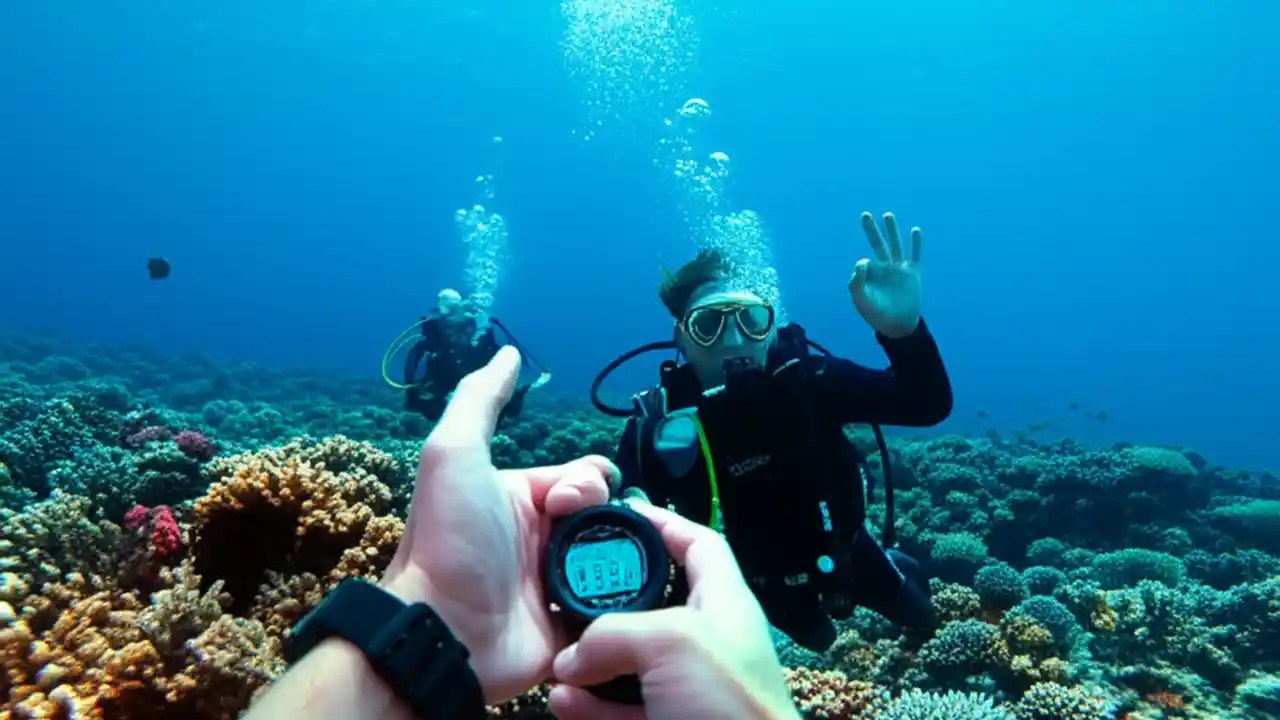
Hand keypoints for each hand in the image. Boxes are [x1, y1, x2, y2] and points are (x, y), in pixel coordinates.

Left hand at [380, 345, 619, 702]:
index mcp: (522, 500)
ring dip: (621, 558)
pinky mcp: (571, 629)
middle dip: (608, 518)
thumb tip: (508, 353)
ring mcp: (558, 585)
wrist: (443, 631)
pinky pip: (614, 608)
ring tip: (607, 571)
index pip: (583, 478)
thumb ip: (479, 401)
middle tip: (580, 537)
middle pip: (606, 515)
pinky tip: (621, 598)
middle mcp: (542, 539)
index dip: (586, 482)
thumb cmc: (447, 540)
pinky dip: (623, 600)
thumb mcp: (455, 455)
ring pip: (616, 559)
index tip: (565, 501)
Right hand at [548, 501, 801, 719]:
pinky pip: (622, 711)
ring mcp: (688, 691)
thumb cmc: (733, 711)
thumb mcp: (672, 643)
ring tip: (557, 662)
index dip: (663, 523)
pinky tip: (563, 702)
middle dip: (608, 602)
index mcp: (725, 605)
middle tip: (568, 594)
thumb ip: (615, 633)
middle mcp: (707, 645)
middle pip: (653, 605)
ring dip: (590, 663)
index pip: (698, 545)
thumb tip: (572, 657)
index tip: (621, 516)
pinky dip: (591, 706)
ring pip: (630, 665)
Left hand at [848, 211, 923, 337]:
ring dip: (891, 230)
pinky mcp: (913, 274)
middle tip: (864, 214)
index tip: (865, 277)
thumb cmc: (876, 314)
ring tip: (887, 215)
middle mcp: (884, 268)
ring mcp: (899, 269)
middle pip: (877, 244)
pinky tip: (915, 230)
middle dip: (870, 230)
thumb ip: (856, 282)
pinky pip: (914, 255)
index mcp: (870, 275)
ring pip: (895, 245)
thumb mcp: (860, 300)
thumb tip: (863, 260)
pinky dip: (915, 244)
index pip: (863, 263)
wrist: (898, 325)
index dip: (863, 269)